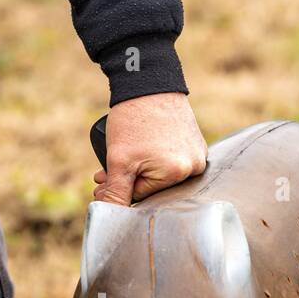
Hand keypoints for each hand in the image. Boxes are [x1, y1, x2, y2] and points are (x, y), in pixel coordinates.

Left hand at [91, 92, 206, 204]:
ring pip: (160, 172)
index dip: (118, 189)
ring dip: (137, 169)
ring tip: (121, 156)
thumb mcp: (119, 161)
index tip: (100, 182)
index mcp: (179, 174)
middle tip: (103, 173)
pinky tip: (141, 147)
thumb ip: (116, 192)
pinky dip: (152, 156)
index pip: (142, 196)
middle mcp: (195, 166)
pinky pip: (170, 158)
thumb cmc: (134, 119)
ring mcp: (197, 153)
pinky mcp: (195, 142)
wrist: (148, 83)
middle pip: (152, 186)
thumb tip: (108, 214)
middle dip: (126, 179)